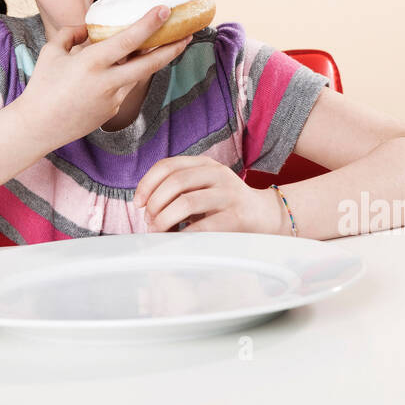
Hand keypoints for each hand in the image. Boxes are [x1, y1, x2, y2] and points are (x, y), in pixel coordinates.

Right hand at [20, 6, 192, 150]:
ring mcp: (112, 99)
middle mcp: (106, 82)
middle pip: (148, 64)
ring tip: (168, 45)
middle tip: (189, 34)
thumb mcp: (52, 51)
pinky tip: (125, 68)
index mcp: (91, 63)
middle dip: (172, 49)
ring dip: (154, 60)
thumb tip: (88, 27)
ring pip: (139, 75)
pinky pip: (125, 88)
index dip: (149, 24)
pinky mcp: (112, 111)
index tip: (165, 10)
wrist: (38, 127)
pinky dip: (127, 76)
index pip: (127, 40)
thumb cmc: (42, 86)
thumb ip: (71, 34)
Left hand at [133, 156, 279, 232]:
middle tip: (149, 221)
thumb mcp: (204, 187)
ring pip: (185, 203)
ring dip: (164, 220)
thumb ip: (179, 188)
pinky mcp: (236, 217)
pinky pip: (202, 226)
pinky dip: (183, 235)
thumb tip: (144, 206)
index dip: (147, 184)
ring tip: (159, 231)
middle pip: (175, 182)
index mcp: (205, 163)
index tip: (138, 203)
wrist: (266, 215)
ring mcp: (228, 194)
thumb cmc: (225, 204)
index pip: (168, 165)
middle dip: (155, 204)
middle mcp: (217, 174)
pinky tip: (178, 240)